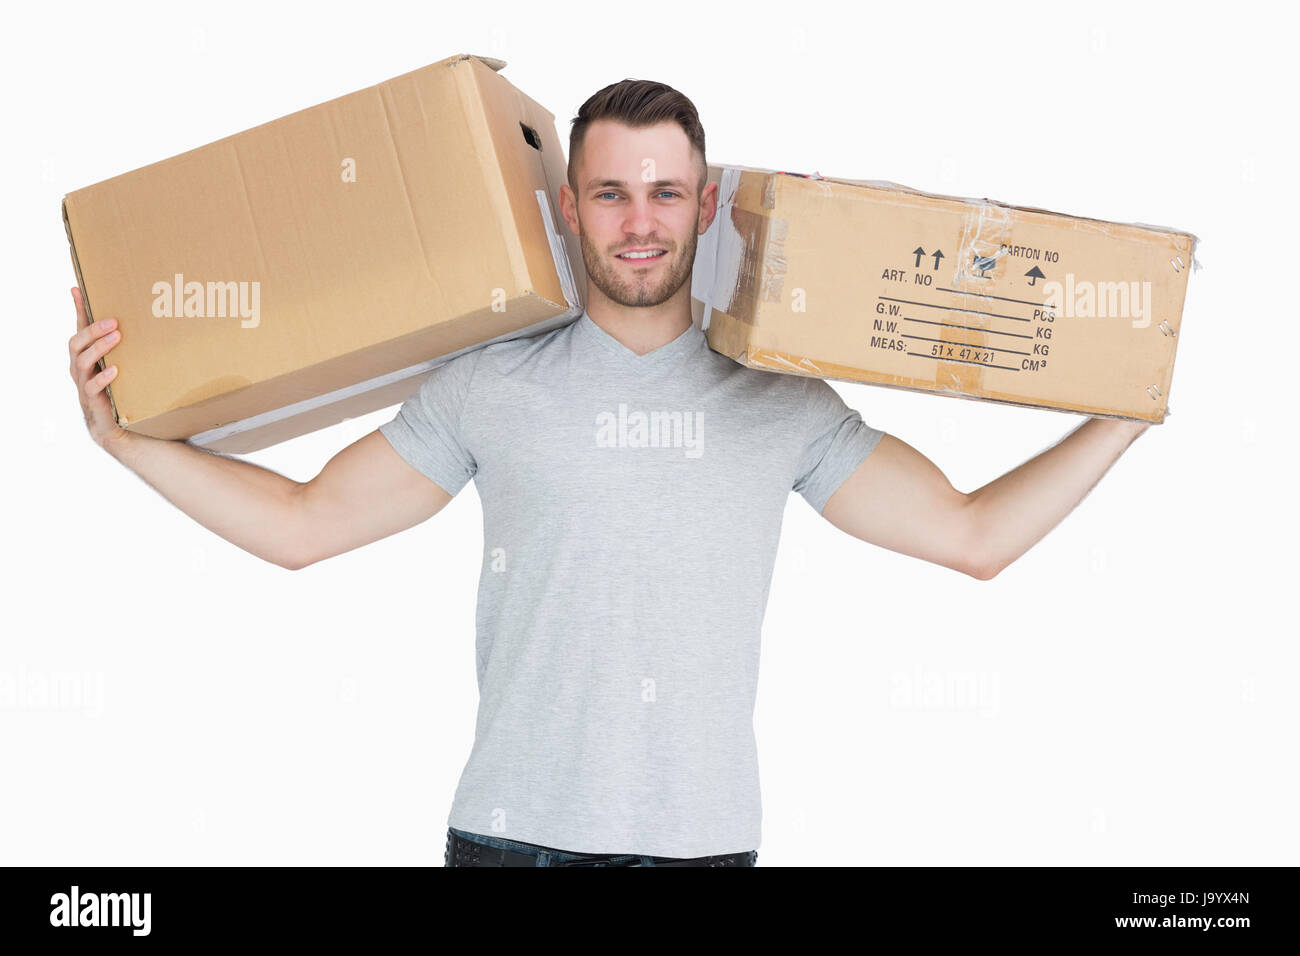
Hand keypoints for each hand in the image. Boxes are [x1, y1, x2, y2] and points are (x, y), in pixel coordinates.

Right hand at [68, 286, 127, 450]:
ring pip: (82, 362)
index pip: (78, 328)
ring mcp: (84, 384)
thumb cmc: (121, 390)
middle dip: (93, 329)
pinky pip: (92, 387)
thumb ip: (127, 349)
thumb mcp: (124, 365)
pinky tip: (116, 370)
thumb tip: (147, 326)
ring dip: (99, 347)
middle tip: (115, 321)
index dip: (77, 309)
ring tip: (117, 337)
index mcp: (85, 356)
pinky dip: (103, 377)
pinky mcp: (92, 400)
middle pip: (76, 343)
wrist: (117, 427)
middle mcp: (80, 367)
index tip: (77, 288)